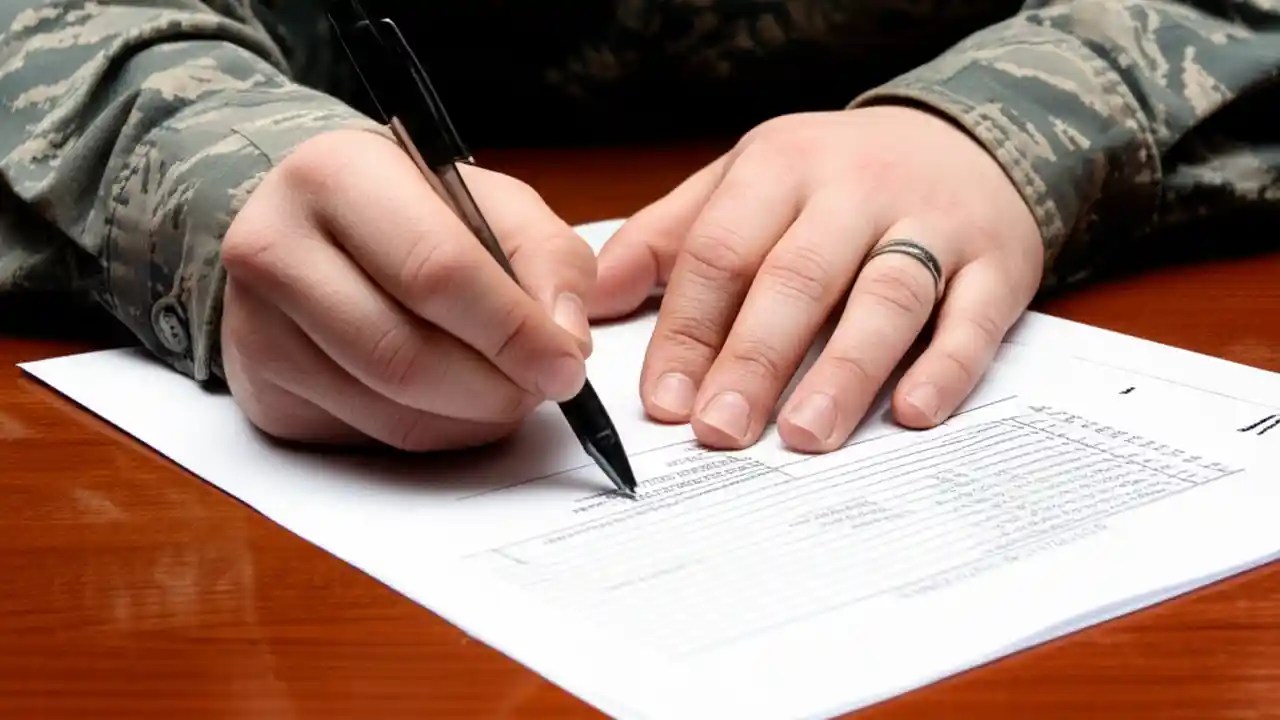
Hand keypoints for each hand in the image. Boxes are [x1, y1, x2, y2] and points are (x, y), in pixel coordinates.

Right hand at [220, 130, 593, 450]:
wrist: (318, 229)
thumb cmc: (417, 212)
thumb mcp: (494, 204)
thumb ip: (548, 260)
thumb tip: (565, 343)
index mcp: (337, 175)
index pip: (437, 270)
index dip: (513, 330)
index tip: (568, 365)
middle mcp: (274, 248)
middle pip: (406, 356)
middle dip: (498, 387)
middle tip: (544, 386)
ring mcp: (255, 328)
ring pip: (391, 412)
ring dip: (474, 417)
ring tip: (507, 388)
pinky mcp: (262, 393)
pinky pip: (371, 440)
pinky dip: (437, 434)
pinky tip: (454, 401)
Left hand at [590, 106, 1043, 451]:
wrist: (967, 140)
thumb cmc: (834, 181)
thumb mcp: (747, 183)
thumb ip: (670, 237)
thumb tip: (595, 300)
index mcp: (782, 165)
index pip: (722, 251)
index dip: (690, 329)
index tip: (666, 402)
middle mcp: (857, 189)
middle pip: (799, 277)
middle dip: (754, 359)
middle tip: (720, 432)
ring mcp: (934, 223)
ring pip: (886, 296)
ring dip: (843, 369)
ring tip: (805, 435)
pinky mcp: (999, 262)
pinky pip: (974, 317)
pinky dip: (946, 367)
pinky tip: (913, 413)